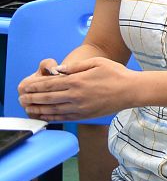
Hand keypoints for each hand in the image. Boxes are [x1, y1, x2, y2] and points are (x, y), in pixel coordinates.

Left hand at [19, 56, 135, 121]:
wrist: (131, 90)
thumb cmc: (116, 74)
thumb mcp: (97, 62)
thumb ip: (76, 67)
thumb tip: (58, 71)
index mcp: (78, 81)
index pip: (50, 84)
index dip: (36, 86)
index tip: (26, 86)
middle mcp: (76, 95)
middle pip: (47, 98)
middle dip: (32, 98)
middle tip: (21, 98)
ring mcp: (79, 107)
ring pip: (53, 110)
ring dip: (38, 109)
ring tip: (28, 108)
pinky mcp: (84, 115)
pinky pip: (64, 117)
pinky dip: (51, 117)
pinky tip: (45, 116)